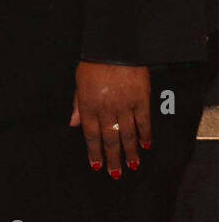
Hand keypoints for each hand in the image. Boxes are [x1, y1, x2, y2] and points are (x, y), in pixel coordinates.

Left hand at [70, 61, 151, 178]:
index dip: (94, 152)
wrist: (114, 48)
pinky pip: (144, 122)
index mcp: (88, 106)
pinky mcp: (141, 100)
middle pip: (109, 139)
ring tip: (132, 166)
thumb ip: (77, 104)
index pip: (91, 135)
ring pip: (127, 134)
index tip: (97, 165)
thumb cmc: (94, 63)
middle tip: (115, 173)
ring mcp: (124, 106)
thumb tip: (74, 123)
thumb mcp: (79, 82)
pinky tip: (146, 145)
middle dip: (112, 158)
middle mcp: (106, 109)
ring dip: (130, 152)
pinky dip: (145, 135)